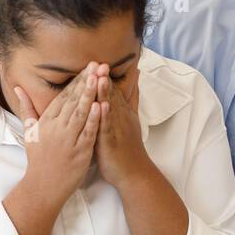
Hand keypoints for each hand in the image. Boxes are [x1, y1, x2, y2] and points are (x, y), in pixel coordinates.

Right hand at [10, 63, 100, 203]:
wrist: (42, 186)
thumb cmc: (38, 158)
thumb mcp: (30, 131)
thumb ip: (27, 108)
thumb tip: (18, 88)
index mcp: (46, 121)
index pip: (63, 97)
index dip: (76, 81)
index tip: (87, 67)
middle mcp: (56, 128)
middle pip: (73, 100)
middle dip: (86, 81)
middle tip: (97, 64)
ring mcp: (68, 140)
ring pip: (80, 113)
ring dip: (91, 94)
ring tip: (100, 78)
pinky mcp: (79, 152)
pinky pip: (88, 133)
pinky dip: (94, 119)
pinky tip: (101, 106)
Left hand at [95, 66, 153, 188]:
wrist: (134, 172)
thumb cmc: (129, 147)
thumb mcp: (131, 118)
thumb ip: (132, 97)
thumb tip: (137, 76)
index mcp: (122, 112)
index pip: (112, 91)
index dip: (105, 76)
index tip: (98, 61)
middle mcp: (120, 118)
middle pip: (111, 95)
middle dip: (103, 79)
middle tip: (97, 62)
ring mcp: (117, 129)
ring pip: (109, 108)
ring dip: (104, 93)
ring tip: (99, 77)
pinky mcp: (112, 142)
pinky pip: (108, 127)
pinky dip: (106, 116)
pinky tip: (102, 105)